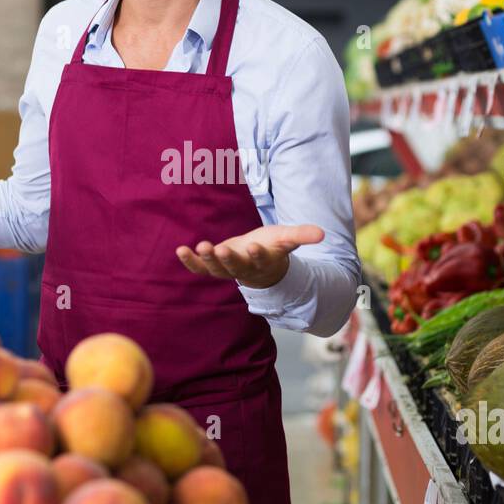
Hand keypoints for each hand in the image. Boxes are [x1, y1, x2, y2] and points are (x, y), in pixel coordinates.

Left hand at [176, 224, 324, 288]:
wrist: (258, 262)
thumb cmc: (273, 247)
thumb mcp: (287, 238)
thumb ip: (302, 235)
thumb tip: (323, 233)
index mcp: (263, 262)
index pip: (260, 260)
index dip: (257, 254)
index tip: (254, 246)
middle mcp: (244, 269)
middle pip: (235, 267)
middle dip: (228, 258)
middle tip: (219, 249)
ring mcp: (228, 269)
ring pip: (217, 269)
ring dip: (207, 259)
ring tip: (201, 246)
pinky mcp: (214, 267)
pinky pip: (200, 268)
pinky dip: (190, 261)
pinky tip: (180, 250)